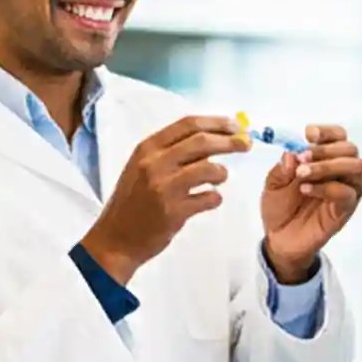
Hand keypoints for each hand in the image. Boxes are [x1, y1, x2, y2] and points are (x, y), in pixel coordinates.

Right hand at [80, 116, 249, 284]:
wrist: (115, 238)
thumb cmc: (131, 201)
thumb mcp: (141, 167)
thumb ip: (170, 152)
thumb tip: (211, 139)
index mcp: (147, 148)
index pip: (188, 124)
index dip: (217, 122)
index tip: (236, 126)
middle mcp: (154, 163)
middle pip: (202, 142)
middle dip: (230, 141)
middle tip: (246, 145)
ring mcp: (164, 187)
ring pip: (209, 169)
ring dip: (222, 173)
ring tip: (219, 180)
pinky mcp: (174, 211)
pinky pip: (208, 198)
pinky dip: (215, 198)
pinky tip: (210, 201)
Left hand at [261, 125, 361, 283]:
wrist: (279, 237)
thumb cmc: (280, 205)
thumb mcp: (273, 183)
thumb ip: (282, 168)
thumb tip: (292, 153)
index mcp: (325, 159)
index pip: (339, 136)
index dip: (327, 131)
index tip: (308, 134)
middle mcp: (342, 172)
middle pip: (350, 149)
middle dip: (326, 149)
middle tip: (303, 158)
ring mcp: (347, 191)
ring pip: (356, 168)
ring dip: (329, 166)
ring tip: (302, 174)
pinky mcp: (346, 210)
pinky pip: (348, 194)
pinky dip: (327, 188)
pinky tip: (306, 190)